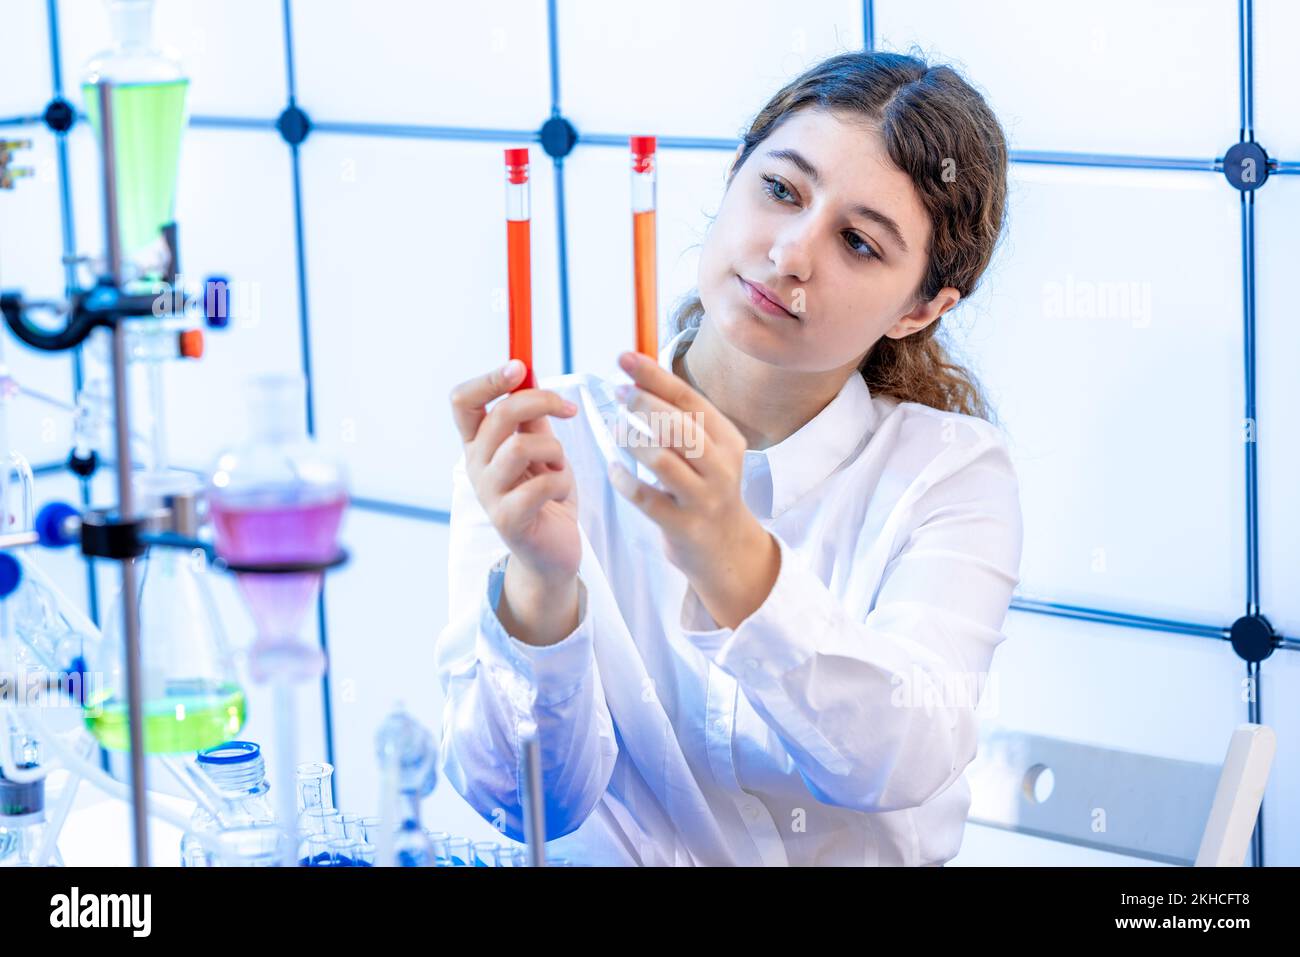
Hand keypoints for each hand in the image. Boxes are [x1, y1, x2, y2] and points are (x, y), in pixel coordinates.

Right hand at [450, 359, 581, 586]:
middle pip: (499, 416)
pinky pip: (540, 483)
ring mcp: (488, 493)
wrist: (553, 551)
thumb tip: (527, 373)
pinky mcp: (507, 518)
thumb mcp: (541, 448)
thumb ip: (532, 416)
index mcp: (478, 444)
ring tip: (559, 467)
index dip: (489, 379)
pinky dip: (560, 482)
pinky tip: (560, 493)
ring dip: (554, 451)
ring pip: (521, 447)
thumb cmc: (546, 496)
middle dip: (542, 402)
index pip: (462, 401)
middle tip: (568, 409)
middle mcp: (475, 466)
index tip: (520, 366)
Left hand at [605, 350, 772, 589]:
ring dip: (633, 441)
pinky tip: (613, 469)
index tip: (624, 358)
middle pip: (679, 427)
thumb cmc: (705, 488)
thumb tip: (636, 378)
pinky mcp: (684, 525)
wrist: (726, 548)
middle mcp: (721, 467)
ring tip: (616, 429)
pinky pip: (646, 498)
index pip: (689, 399)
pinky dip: (624, 480)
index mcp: (727, 440)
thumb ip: (679, 419)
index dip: (654, 376)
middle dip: (644, 404)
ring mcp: (704, 498)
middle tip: (619, 393)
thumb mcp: (707, 451)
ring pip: (663, 461)